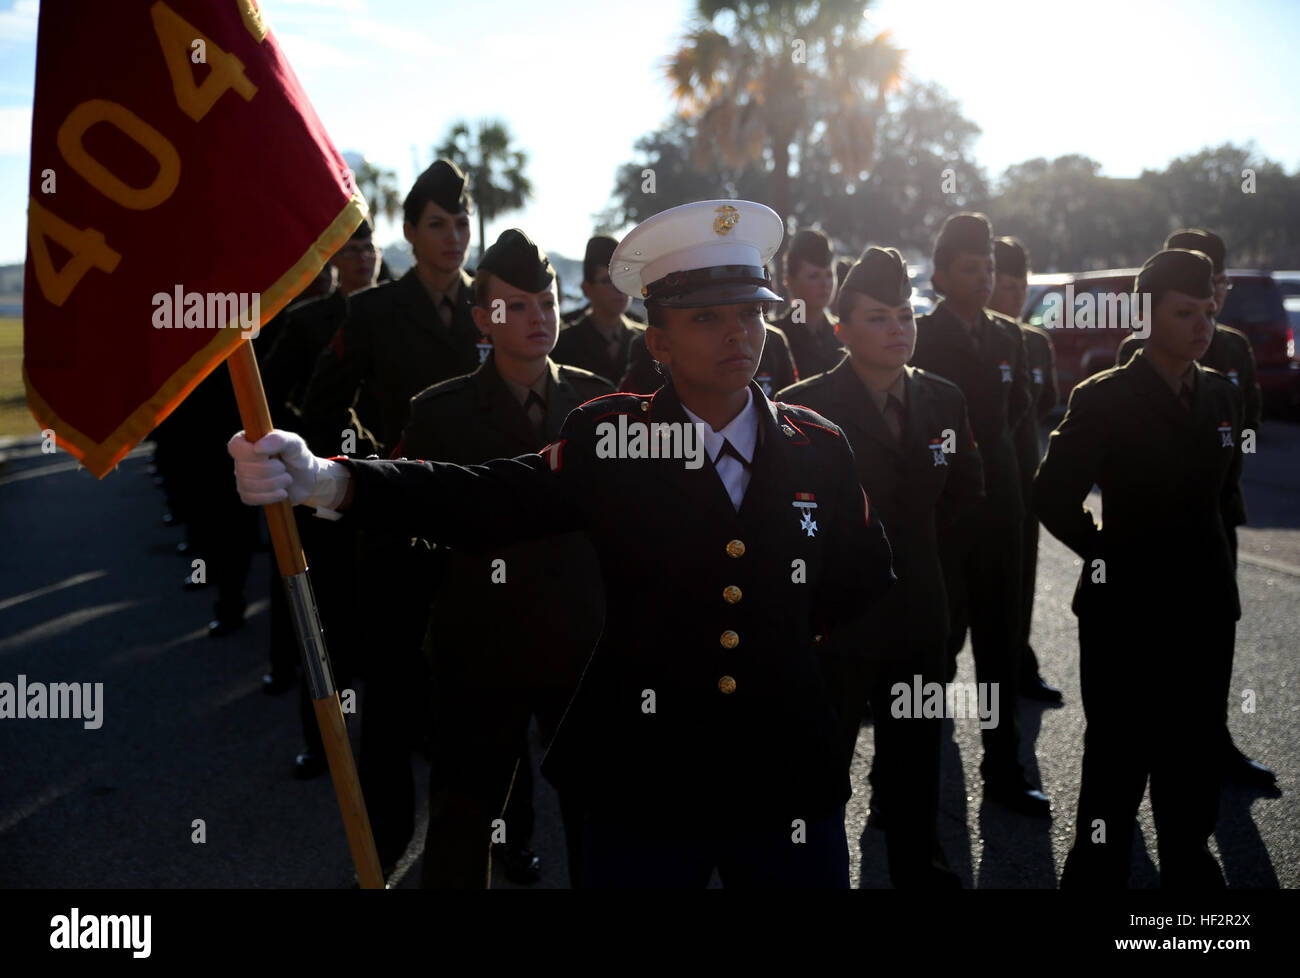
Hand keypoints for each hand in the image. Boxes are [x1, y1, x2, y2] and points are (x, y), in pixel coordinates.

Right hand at [227, 430, 345, 507]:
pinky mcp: (248, 494)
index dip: (250, 453)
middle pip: (244, 468)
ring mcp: (242, 478)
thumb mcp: (294, 444)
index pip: (235, 447)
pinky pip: (250, 498)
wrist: (306, 480)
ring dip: (275, 483)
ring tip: (286, 479)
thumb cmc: (297, 457)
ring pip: (248, 485)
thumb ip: (279, 440)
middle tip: (284, 468)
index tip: (269, 455)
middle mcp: (241, 459)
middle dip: (271, 470)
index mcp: (248, 441)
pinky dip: (271, 496)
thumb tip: (257, 447)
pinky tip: (281, 492)